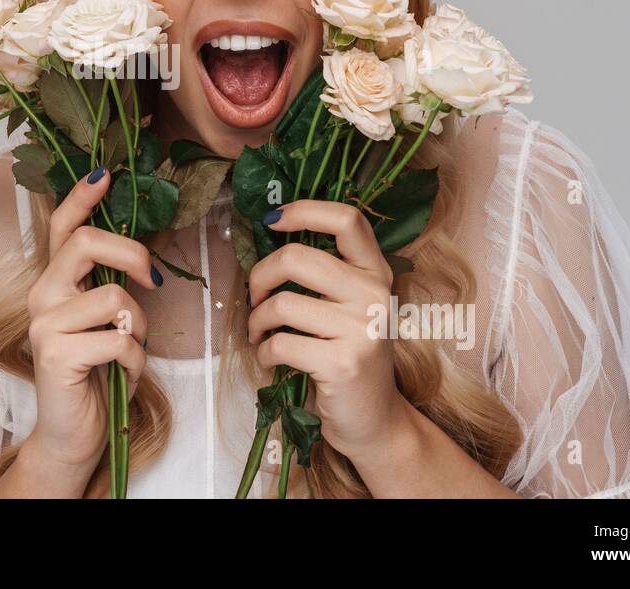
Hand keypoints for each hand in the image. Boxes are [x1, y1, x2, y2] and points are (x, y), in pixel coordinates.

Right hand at [24, 167, 157, 476]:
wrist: (72, 434)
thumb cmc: (96, 373)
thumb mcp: (104, 320)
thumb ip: (109, 284)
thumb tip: (139, 253)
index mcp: (54, 281)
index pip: (63, 225)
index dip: (83, 196)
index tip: (106, 173)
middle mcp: (42, 294)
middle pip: (87, 243)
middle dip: (132, 255)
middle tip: (153, 280)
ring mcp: (45, 324)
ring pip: (113, 297)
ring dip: (138, 328)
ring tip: (130, 351)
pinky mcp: (55, 354)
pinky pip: (118, 340)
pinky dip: (134, 361)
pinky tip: (122, 377)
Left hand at [247, 199, 403, 457]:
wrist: (374, 420)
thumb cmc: (348, 355)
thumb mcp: (348, 307)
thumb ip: (325, 274)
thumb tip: (270, 234)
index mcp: (375, 272)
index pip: (348, 219)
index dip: (305, 210)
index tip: (273, 220)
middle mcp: (374, 294)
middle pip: (297, 257)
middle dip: (259, 276)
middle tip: (253, 297)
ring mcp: (362, 329)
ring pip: (281, 304)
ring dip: (257, 322)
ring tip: (260, 334)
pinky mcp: (343, 363)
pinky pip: (280, 343)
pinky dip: (264, 353)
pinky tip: (271, 359)